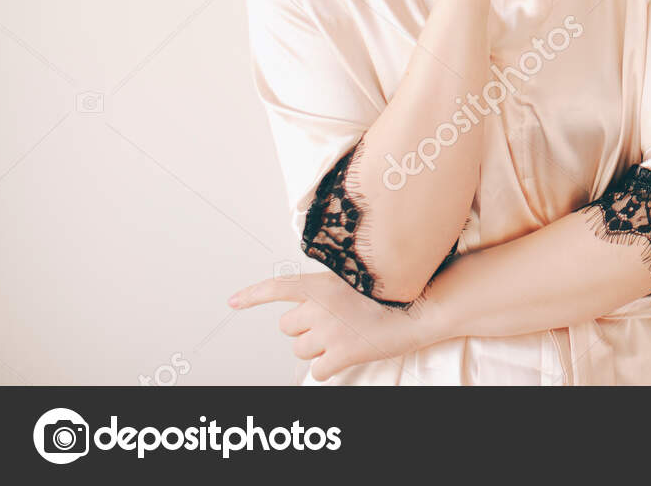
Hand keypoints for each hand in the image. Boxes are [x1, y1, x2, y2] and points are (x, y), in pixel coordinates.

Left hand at [229, 272, 426, 381]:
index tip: (233, 301)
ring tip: (343, 337)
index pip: (280, 287)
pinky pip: (317, 370)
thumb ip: (327, 290)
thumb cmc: (392, 294)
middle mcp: (321, 307)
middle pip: (288, 327)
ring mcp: (330, 332)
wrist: (417, 311)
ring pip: (300, 350)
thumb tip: (308, 303)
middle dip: (304, 330)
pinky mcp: (341, 354)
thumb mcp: (357, 280)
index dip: (253, 294)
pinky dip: (329, 367)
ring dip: (316, 348)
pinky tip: (346, 355)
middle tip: (331, 325)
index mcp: (323, 284)